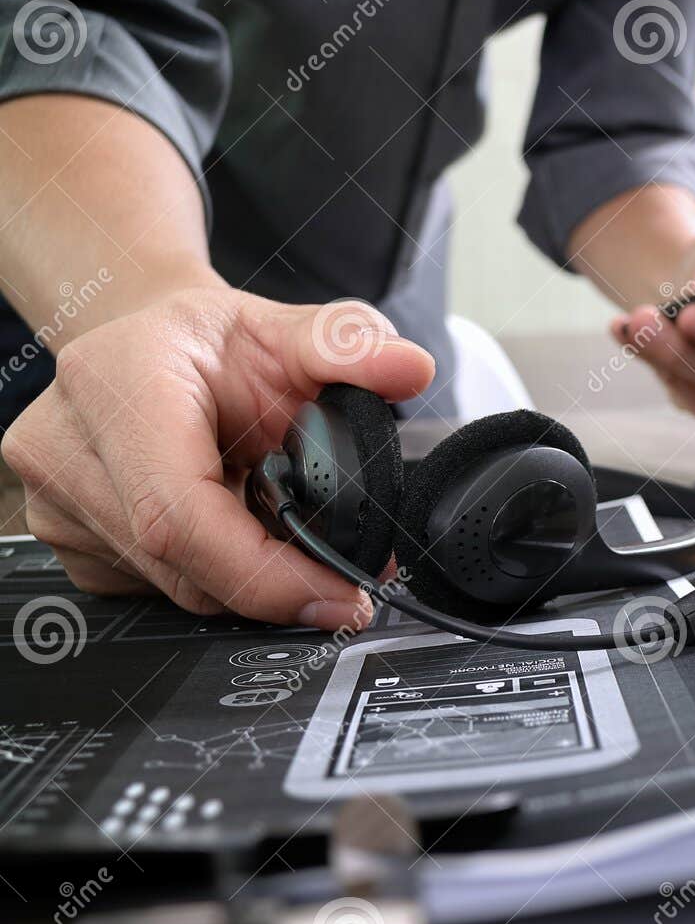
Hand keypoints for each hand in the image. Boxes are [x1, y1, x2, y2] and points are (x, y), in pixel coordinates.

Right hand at [1, 285, 434, 629]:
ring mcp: (54, 501)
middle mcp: (66, 447)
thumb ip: (351, 344)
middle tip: (344, 572)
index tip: (336, 595)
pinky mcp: (67, 540)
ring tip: (285, 528)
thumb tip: (409, 368)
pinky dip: (212, 572)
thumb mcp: (289, 328)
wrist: (149, 345)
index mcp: (115, 386)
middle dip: (276, 583)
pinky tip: (233, 526)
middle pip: (181, 566)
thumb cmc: (211, 342)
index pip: (179, 516)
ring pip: (173, 587)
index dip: (263, 574)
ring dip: (247, 578)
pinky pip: (155, 588)